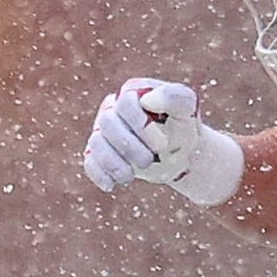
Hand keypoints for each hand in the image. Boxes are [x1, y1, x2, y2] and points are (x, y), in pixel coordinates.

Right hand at [84, 77, 244, 203]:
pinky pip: (90, 161)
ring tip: (130, 177)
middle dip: (128, 146)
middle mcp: (113, 108)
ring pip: (96, 142)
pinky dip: (99, 173)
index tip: (161, 144)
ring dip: (113, 162)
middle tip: (148, 162)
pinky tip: (111, 185)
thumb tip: (147, 100)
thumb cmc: (182, 125)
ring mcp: (103, 131)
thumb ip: (174, 97)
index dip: (140, 125)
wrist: (181, 152)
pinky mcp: (99, 153)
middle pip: (108, 122)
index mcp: (133, 92)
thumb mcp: (187, 108)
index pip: (126, 103)